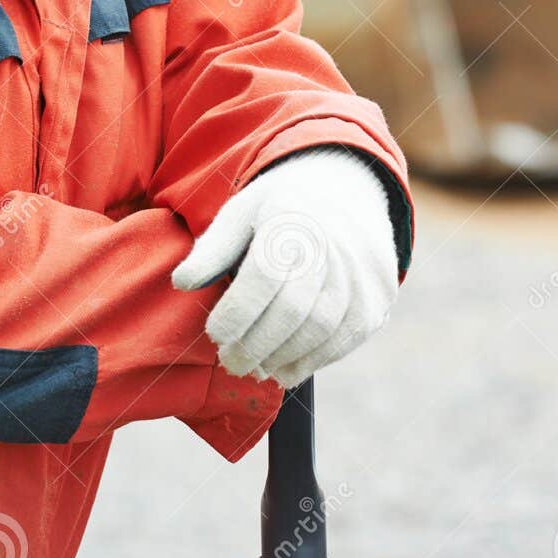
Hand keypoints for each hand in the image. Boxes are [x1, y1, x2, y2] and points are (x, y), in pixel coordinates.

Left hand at [170, 146, 398, 387]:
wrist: (348, 190)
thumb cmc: (281, 207)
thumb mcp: (242, 211)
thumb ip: (213, 248)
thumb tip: (181, 283)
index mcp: (291, 220)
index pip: (263, 276)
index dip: (236, 313)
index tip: (215, 333)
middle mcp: (332, 246)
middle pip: (292, 309)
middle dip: (255, 345)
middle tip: (231, 361)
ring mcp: (360, 274)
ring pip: (320, 330)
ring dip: (282, 358)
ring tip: (256, 368)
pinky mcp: (376, 298)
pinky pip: (345, 340)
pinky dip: (312, 361)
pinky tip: (286, 368)